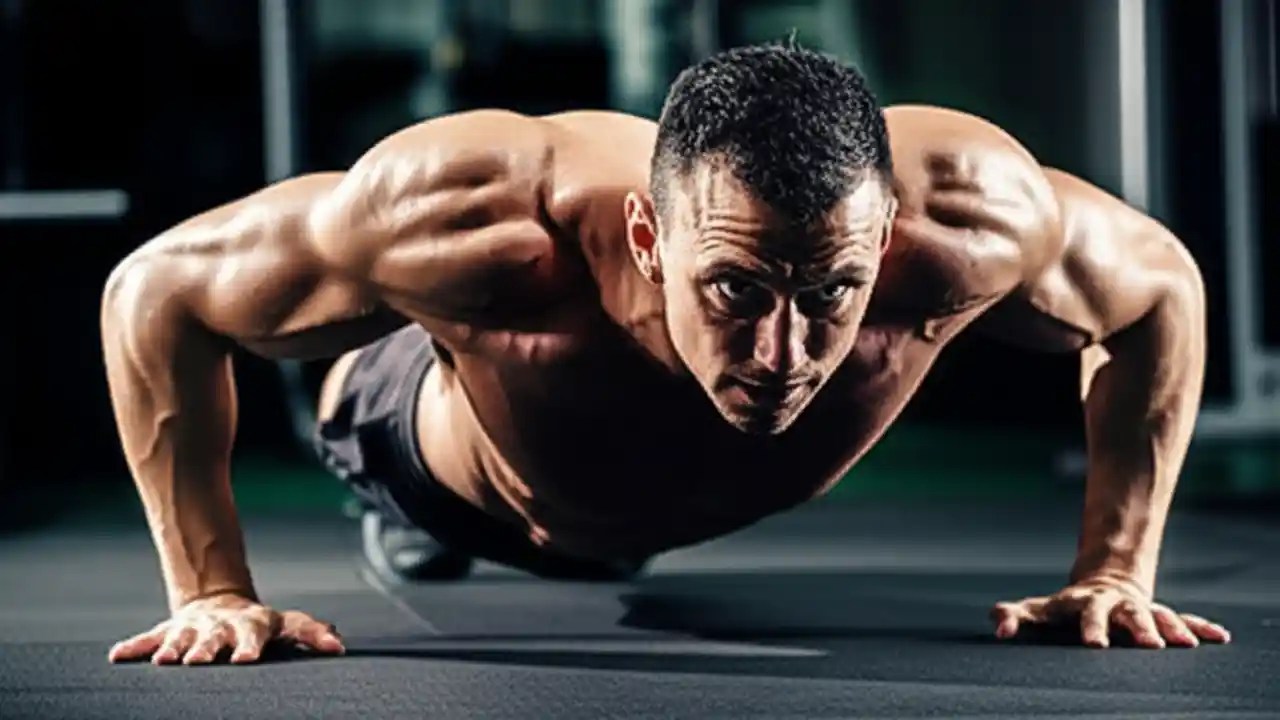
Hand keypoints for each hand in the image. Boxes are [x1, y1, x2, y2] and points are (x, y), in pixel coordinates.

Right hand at [107, 593, 344, 664]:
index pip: (253, 636)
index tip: (246, 660)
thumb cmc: (260, 624)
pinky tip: (117, 656)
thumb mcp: (288, 624)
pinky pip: (148, 639)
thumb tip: (338, 646)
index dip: (250, 647)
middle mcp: (220, 626)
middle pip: (213, 638)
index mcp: (250, 625)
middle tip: (198, 662)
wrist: (220, 602)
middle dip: (205, 650)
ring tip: (162, 661)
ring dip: (171, 650)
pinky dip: (134, 647)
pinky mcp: (169, 631)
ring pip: (180, 639)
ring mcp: (192, 629)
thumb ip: (312, 633)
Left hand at [990, 577, 1230, 648]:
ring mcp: (1139, 608)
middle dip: (1138, 628)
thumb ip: (1017, 615)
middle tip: (1148, 645)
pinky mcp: (1160, 615)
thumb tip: (996, 623)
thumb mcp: (1041, 609)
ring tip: (1185, 645)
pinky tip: (1219, 637)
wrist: (1106, 581)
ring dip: (1172, 628)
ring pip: (1158, 615)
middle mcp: (1115, 604)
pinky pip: (1184, 619)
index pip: (1083, 614)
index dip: (1091, 628)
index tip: (1096, 645)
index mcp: (1085, 603)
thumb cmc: (1067, 605)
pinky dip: (1200, 627)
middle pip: (1127, 614)